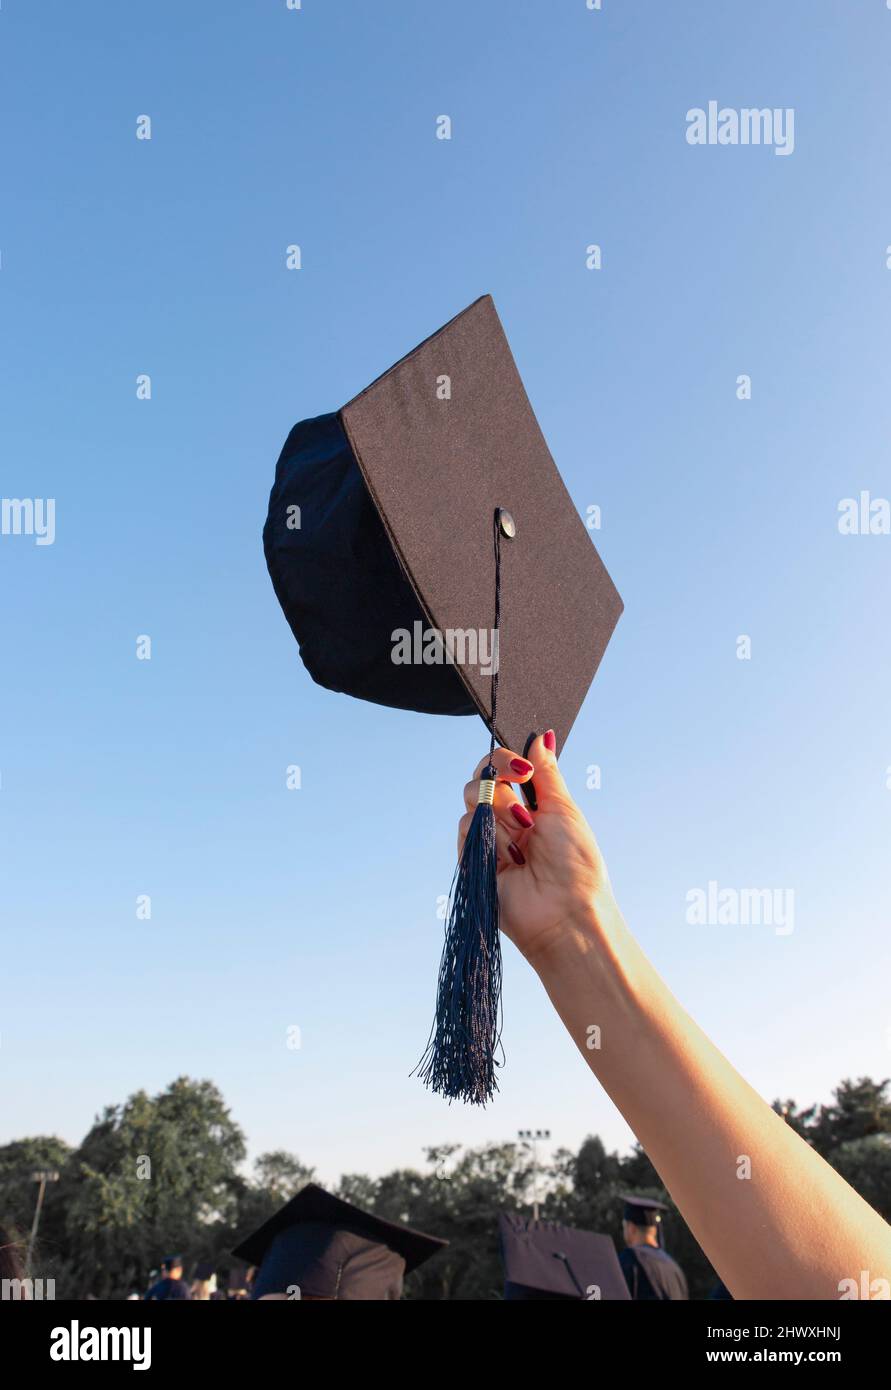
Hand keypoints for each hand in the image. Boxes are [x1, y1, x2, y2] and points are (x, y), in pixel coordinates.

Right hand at [459, 732, 613, 965]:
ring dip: (499, 809)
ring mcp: (489, 839)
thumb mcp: (563, 809)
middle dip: (501, 781)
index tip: (524, 768)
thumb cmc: (575, 864)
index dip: (507, 759)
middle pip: (483, 777)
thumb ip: (546, 772)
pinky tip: (509, 856)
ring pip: (472, 798)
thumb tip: (540, 738)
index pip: (504, 767)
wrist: (566, 913)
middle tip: (522, 796)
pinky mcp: (472, 860)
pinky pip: (465, 828)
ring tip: (523, 834)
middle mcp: (507, 819)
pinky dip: (486, 834)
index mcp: (531, 806)